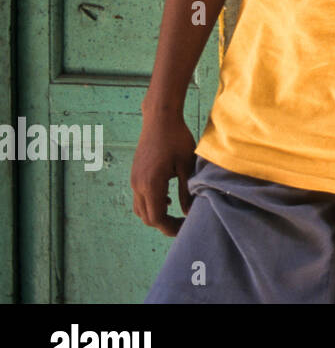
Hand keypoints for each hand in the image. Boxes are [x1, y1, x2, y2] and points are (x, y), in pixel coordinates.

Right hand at [130, 111, 195, 236]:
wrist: (160, 119)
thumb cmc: (177, 139)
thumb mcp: (186, 165)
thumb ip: (186, 191)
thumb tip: (188, 213)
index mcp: (151, 184)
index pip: (157, 218)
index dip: (170, 228)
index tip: (186, 228)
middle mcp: (138, 185)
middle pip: (147, 217)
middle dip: (164, 224)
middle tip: (183, 223)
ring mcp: (134, 180)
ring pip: (141, 209)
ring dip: (157, 215)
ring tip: (176, 213)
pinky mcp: (136, 174)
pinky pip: (140, 197)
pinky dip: (152, 204)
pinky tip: (168, 198)